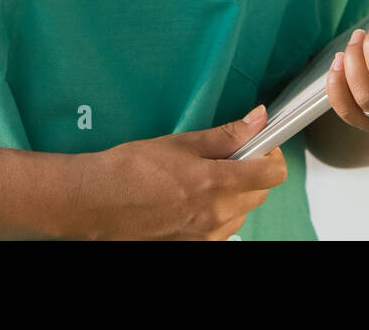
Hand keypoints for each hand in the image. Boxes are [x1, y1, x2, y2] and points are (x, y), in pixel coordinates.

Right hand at [72, 107, 286, 239]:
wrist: (97, 202)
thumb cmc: (132, 167)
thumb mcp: (181, 142)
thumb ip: (226, 135)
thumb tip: (259, 118)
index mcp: (214, 183)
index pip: (271, 175)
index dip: (270, 156)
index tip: (259, 146)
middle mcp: (215, 216)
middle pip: (259, 194)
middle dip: (251, 174)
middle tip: (226, 159)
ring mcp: (205, 238)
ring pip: (241, 214)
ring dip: (234, 196)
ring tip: (203, 182)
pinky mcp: (194, 250)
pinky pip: (222, 231)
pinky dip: (217, 215)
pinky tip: (192, 203)